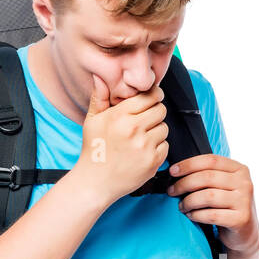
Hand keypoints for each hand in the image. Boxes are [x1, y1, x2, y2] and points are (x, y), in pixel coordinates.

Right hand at [75, 74, 168, 203]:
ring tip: (140, 138)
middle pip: (161, 110)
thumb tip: (100, 76)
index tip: (152, 99)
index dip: (153, 96)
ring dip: (156, 131)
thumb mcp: (92, 120)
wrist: (96, 182)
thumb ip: (99, 97)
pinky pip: (165, 146)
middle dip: (155, 113)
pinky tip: (143, 151)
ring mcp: (144, 147)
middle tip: (144, 120)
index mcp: (120, 116)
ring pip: (164, 128)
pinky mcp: (153, 162)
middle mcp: (133, 130)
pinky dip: (158, 148)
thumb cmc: (94, 149)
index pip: (149, 96)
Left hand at [166, 154, 258, 252]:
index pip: (211, 160)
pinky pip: (212, 215)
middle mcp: (245, 183)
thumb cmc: (228, 207)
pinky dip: (197, 215)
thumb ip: (208, 175)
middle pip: (207, 177)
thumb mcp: (223, 186)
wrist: (245, 232)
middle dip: (184, 184)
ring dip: (189, 201)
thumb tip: (177, 171)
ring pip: (208, 196)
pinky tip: (191, 215)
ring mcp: (244, 201)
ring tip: (182, 206)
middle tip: (172, 191)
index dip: (188, 164)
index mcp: (240, 170)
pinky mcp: (241, 219)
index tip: (173, 171)